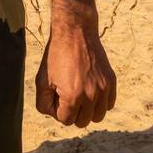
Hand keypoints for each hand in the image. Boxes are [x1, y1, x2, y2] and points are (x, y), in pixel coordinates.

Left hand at [36, 0, 115, 127]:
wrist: (75, 31)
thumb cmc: (56, 55)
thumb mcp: (41, 80)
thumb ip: (44, 104)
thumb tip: (57, 114)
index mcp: (73, 97)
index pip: (66, 120)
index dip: (58, 109)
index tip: (56, 93)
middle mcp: (91, 95)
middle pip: (82, 122)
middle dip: (73, 111)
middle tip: (66, 92)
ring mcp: (104, 88)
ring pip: (98, 116)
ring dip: (88, 110)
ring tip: (79, 94)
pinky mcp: (111, 80)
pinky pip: (109, 104)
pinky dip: (100, 102)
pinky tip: (89, 89)